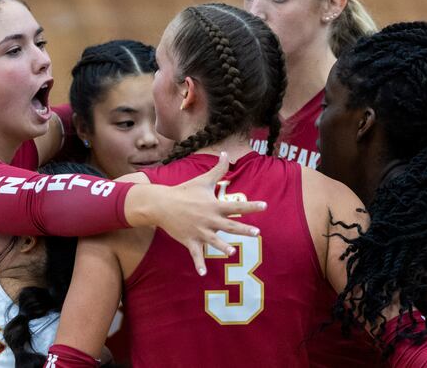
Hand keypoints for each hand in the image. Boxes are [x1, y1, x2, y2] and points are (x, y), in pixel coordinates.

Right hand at [128, 152, 264, 274]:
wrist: (162, 204)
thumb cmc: (184, 191)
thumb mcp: (202, 179)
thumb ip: (218, 169)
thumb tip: (226, 153)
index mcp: (214, 205)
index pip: (236, 206)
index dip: (251, 206)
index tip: (264, 206)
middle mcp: (208, 219)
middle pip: (229, 226)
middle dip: (243, 230)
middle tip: (257, 233)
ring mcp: (199, 231)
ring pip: (214, 242)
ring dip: (223, 248)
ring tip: (232, 253)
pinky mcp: (189, 240)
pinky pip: (195, 254)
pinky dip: (199, 264)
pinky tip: (203, 274)